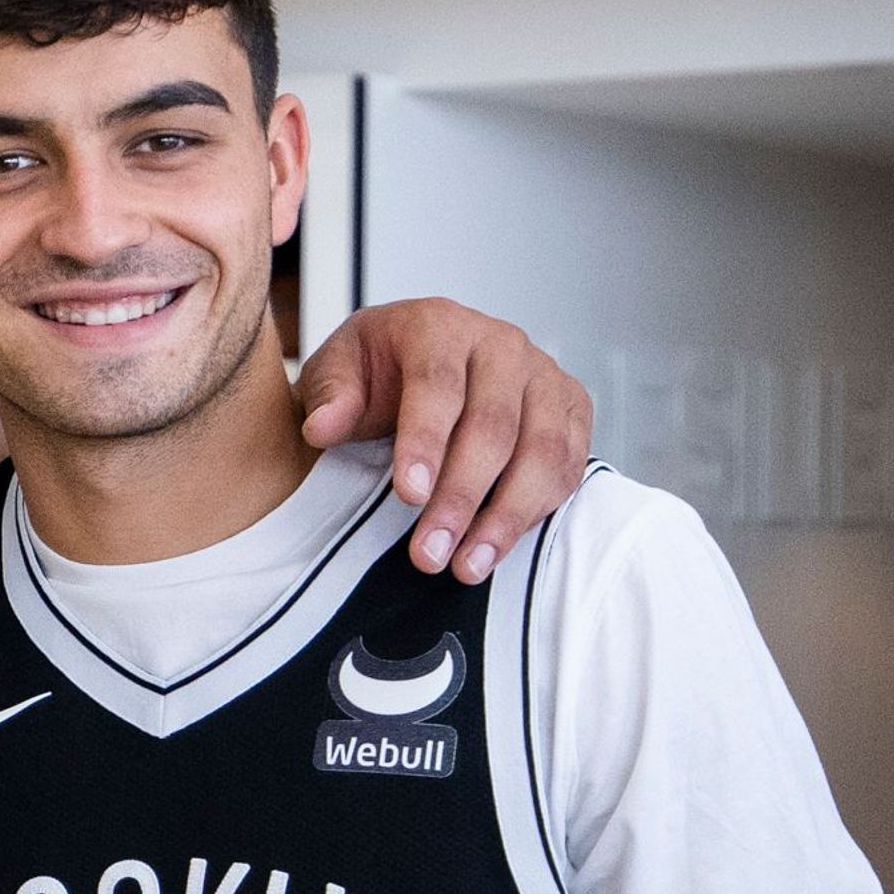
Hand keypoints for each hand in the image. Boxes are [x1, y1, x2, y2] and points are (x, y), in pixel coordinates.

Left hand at [297, 298, 594, 582]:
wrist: (416, 360)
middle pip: (492, 425)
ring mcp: (543, 375)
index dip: (425, 442)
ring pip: (541, 451)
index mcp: (438, 326)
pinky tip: (497, 547)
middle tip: (429, 554)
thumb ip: (330, 397)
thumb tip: (322, 427)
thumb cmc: (375, 371)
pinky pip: (568, 464)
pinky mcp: (571, 408)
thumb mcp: (336, 372)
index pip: (438, 384)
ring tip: (466, 567)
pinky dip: (537, 511)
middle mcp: (501, 344)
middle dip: (461, 497)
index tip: (409, 494)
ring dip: (505, 517)